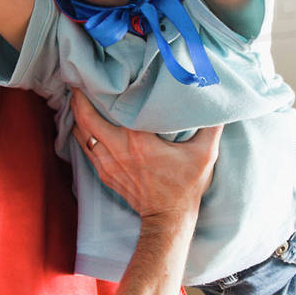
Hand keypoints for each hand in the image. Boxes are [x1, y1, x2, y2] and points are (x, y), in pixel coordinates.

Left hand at [69, 89, 221, 219]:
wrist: (168, 219)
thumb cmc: (186, 187)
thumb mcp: (205, 155)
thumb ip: (211, 126)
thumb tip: (217, 103)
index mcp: (137, 141)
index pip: (112, 109)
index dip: (100, 91)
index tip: (97, 75)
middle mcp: (117, 150)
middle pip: (84, 119)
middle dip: (78, 99)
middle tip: (78, 81)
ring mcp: (107, 164)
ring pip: (80, 134)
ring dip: (78, 116)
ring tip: (80, 99)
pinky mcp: (105, 173)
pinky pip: (85, 148)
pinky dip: (83, 133)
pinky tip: (86, 124)